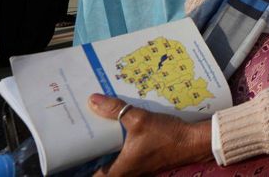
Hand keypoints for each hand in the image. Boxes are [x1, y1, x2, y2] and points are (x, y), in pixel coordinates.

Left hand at [87, 94, 210, 175]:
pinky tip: (121, 128)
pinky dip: (120, 145)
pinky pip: (126, 155)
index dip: (82, 166)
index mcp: (120, 169)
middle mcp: (127, 172)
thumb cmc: (166, 136)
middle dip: (93, 154)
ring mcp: (137, 167)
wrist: (194, 141)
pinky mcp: (146, 160)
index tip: (74, 151)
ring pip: (115, 161)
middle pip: (103, 168)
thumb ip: (115, 110)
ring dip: (108, 149)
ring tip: (99, 128)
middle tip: (84, 134)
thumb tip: (93, 100)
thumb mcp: (139, 119)